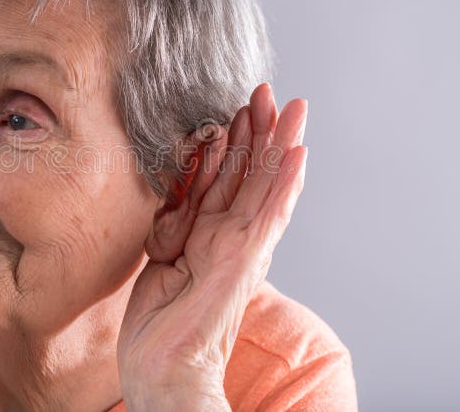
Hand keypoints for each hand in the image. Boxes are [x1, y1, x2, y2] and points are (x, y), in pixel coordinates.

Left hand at [117, 83, 308, 409]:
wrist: (165, 368)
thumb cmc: (161, 321)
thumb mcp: (161, 255)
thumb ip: (176, 221)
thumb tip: (180, 190)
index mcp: (214, 235)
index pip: (231, 178)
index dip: (238, 141)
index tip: (241, 108)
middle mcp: (234, 237)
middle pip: (254, 174)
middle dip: (263, 130)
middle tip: (270, 91)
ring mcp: (243, 246)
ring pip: (267, 184)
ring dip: (281, 143)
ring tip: (293, 107)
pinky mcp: (244, 257)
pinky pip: (268, 213)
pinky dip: (285, 183)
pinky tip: (299, 153)